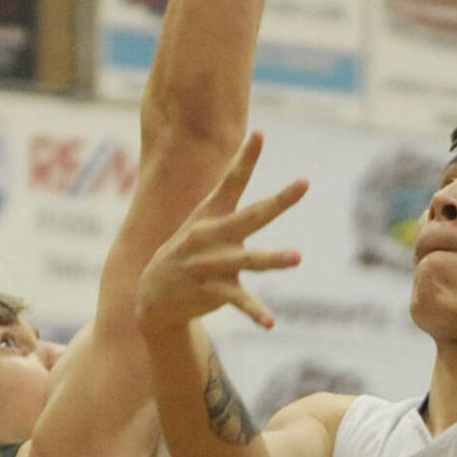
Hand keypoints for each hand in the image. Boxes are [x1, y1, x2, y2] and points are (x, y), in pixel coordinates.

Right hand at [136, 131, 306, 335]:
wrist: (152, 295)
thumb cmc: (188, 254)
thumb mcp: (203, 226)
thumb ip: (231, 210)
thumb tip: (256, 186)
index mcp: (210, 215)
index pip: (231, 181)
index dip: (246, 157)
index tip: (260, 133)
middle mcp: (210, 235)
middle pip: (251, 214)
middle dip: (279, 200)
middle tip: (304, 182)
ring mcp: (210, 263)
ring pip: (248, 259)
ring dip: (273, 258)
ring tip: (298, 257)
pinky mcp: (212, 291)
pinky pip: (239, 300)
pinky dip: (255, 312)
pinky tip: (271, 322)